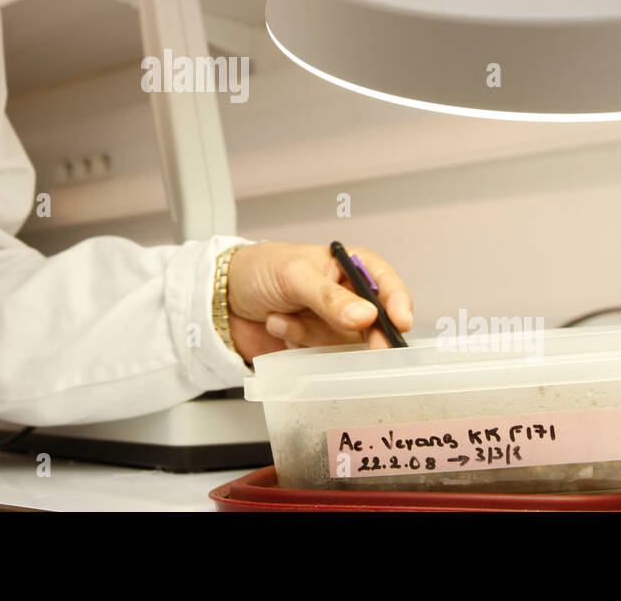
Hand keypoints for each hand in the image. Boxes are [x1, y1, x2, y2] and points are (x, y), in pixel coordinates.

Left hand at [225, 242, 412, 363]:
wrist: (219, 299)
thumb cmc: (258, 270)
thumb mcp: (293, 275)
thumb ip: (328, 297)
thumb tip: (365, 316)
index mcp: (347, 266)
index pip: (385, 283)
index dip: (398, 302)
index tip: (401, 322)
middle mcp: (346, 295)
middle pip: (376, 321)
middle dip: (369, 334)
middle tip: (372, 348)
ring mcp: (331, 323)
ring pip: (345, 341)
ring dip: (311, 333)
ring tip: (283, 317)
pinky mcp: (315, 346)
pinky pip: (321, 355)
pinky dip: (297, 341)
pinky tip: (277, 325)